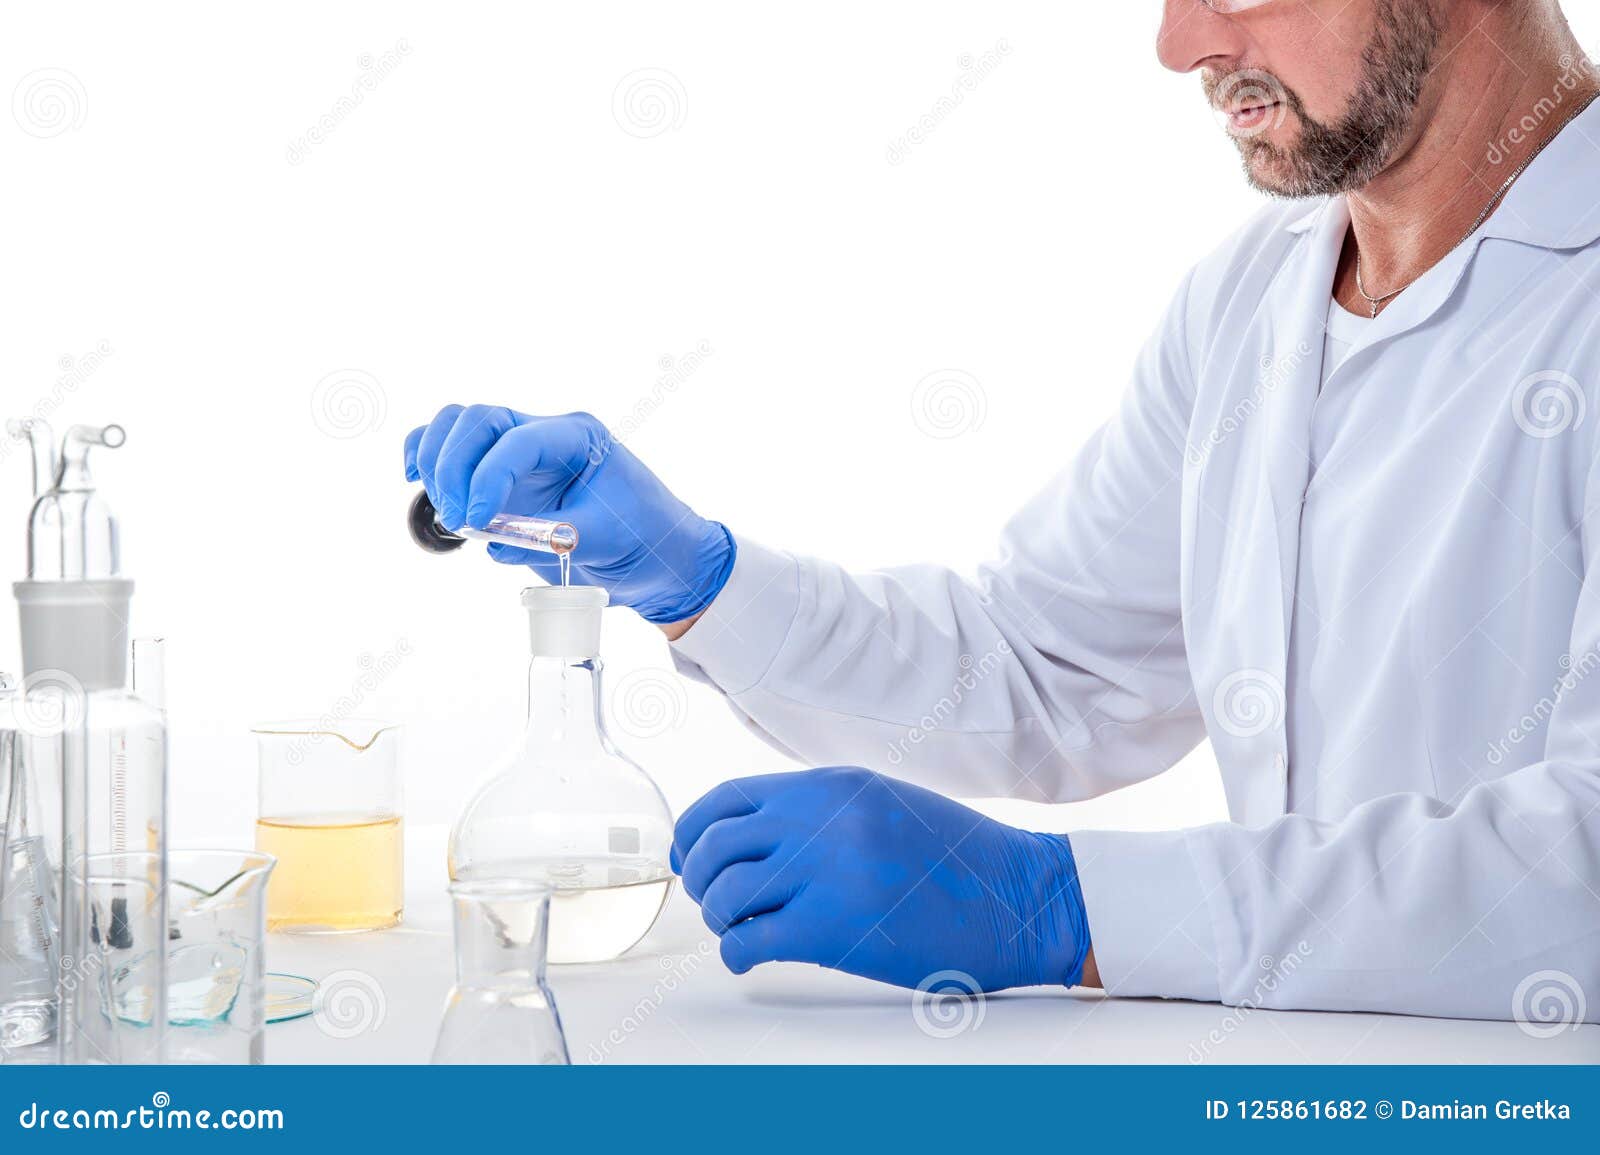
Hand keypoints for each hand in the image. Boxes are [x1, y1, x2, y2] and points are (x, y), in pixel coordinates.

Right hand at [404, 405, 734, 623]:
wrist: (658, 556)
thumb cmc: (645, 540)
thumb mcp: (608, 540)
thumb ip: (555, 536)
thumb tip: (495, 544)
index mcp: (579, 436)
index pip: (517, 439)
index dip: (488, 476)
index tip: (477, 519)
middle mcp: (546, 433)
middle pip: (478, 420)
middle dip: (455, 466)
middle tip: (460, 518)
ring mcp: (519, 450)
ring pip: (459, 425)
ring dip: (438, 461)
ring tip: (447, 509)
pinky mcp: (501, 474)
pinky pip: (453, 445)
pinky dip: (427, 454)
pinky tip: (415, 479)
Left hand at [671, 766, 1091, 990]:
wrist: (1021, 897)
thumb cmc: (962, 858)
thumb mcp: (883, 802)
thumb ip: (819, 810)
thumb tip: (755, 835)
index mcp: (830, 785)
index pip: (727, 799)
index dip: (694, 831)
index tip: (691, 857)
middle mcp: (819, 820)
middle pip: (714, 846)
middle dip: (701, 879)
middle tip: (715, 901)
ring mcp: (825, 872)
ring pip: (724, 895)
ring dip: (721, 918)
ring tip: (742, 929)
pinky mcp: (832, 929)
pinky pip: (748, 941)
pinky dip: (736, 953)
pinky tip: (753, 955)